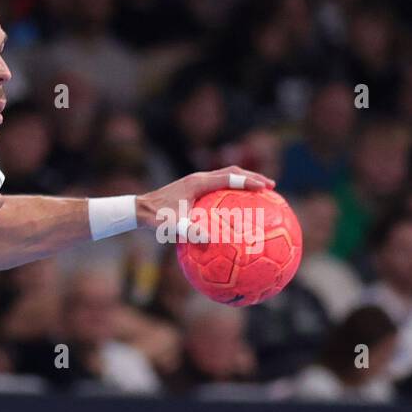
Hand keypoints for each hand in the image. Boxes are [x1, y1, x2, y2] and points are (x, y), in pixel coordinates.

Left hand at [135, 165, 274, 230]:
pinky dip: (233, 189)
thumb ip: (190, 231)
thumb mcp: (172, 225)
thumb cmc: (156, 217)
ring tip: (262, 190)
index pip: (229, 177)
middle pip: (233, 172)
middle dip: (253, 177)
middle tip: (271, 186)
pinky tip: (239, 203)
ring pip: (227, 176)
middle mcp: (199, 178)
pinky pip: (219, 185)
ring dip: (244, 180)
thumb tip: (209, 240)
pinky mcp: (195, 188)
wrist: (140, 209)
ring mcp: (197, 181)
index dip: (248, 181)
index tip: (265, 187)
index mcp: (198, 183)